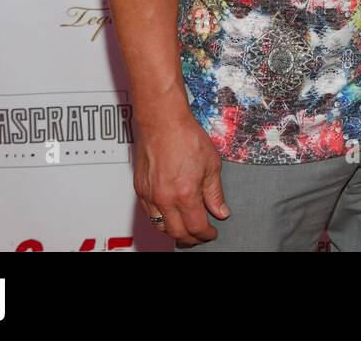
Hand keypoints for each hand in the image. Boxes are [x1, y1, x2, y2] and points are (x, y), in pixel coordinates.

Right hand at [134, 104, 229, 246]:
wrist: (162, 120)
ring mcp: (149, 194)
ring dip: (174, 231)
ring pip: (160, 226)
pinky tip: (170, 214)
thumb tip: (220, 211)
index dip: (206, 234)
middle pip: (176, 233)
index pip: (196, 227)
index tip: (212, 233)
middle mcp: (164, 198)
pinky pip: (149, 213)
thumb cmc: (185, 136)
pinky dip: (161, 219)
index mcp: (185, 194)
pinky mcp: (139, 189)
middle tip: (200, 236)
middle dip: (190, 238)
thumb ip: (215, 192)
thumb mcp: (211, 164)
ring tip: (185, 228)